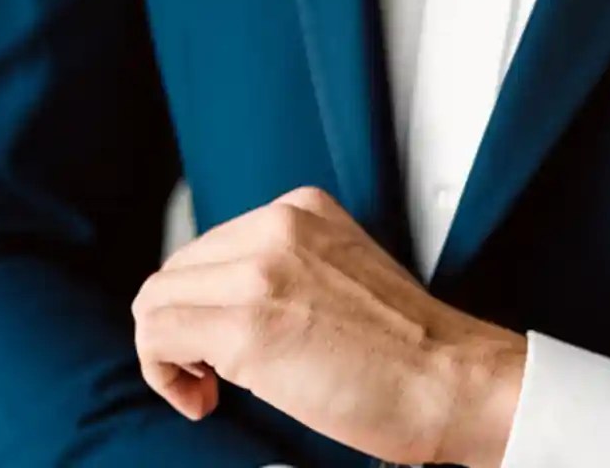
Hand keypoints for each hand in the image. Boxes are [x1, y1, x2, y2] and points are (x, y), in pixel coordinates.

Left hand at [131, 186, 525, 466]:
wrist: (453, 382)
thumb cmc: (408, 350)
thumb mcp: (342, 273)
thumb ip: (286, 268)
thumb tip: (223, 301)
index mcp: (301, 210)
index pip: (209, 248)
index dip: (205, 303)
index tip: (223, 344)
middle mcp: (276, 228)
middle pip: (177, 272)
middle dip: (181, 326)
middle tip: (212, 374)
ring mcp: (260, 272)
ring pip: (156, 302)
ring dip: (169, 353)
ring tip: (208, 388)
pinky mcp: (246, 325)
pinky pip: (157, 336)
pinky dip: (164, 374)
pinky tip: (204, 399)